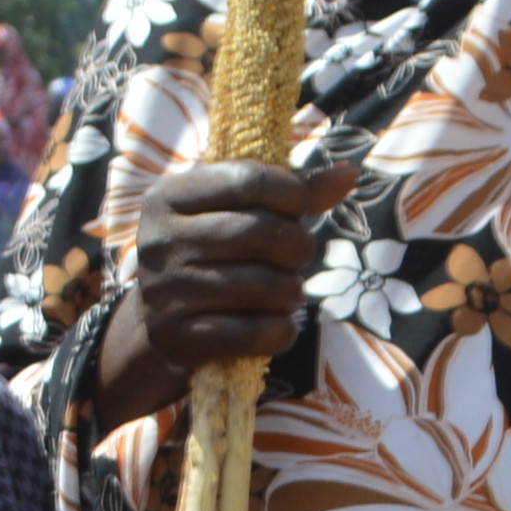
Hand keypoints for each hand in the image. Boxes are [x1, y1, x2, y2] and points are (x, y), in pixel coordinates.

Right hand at [83, 158, 355, 432]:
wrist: (162, 325)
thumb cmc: (213, 255)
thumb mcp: (240, 212)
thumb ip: (293, 191)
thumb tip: (349, 172)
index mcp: (169, 195)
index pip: (249, 179)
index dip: (292, 193)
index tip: (297, 209)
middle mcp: (160, 241)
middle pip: (260, 231)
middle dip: (298, 246)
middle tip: (298, 257)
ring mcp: (166, 292)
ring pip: (263, 286)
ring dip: (291, 292)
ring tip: (285, 292)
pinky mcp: (179, 339)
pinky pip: (254, 333)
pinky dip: (280, 331)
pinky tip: (276, 325)